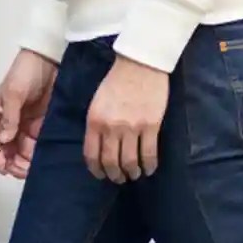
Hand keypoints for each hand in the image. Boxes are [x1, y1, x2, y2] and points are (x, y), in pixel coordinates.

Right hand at [0, 49, 58, 178]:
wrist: (51, 58)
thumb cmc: (27, 70)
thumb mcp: (14, 92)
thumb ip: (9, 117)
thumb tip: (4, 140)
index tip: (4, 168)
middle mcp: (7, 122)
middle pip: (4, 151)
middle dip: (11, 163)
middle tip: (22, 171)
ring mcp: (24, 125)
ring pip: (20, 151)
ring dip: (24, 162)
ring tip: (34, 168)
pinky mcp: (39, 125)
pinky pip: (35, 146)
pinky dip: (36, 155)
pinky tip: (42, 160)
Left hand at [85, 55, 169, 183]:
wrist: (140, 64)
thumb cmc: (117, 81)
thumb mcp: (97, 102)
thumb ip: (96, 124)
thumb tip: (99, 146)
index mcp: (94, 121)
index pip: (91, 155)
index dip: (96, 170)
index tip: (101, 175)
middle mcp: (111, 127)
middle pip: (111, 163)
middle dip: (115, 175)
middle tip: (119, 179)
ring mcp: (132, 128)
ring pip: (129, 162)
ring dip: (131, 173)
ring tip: (134, 174)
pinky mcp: (151, 126)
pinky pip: (149, 154)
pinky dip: (148, 165)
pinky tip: (149, 168)